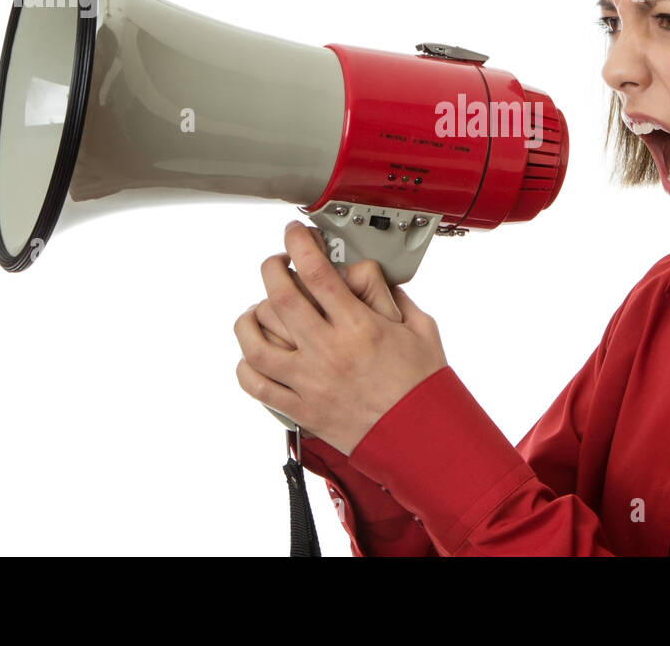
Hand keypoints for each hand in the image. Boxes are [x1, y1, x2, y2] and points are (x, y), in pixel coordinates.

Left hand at [233, 220, 447, 454]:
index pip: (316, 272)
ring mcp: (309, 382)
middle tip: (278, 262)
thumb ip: (393, 296)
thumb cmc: (423, 385)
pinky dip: (246, 365)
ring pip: (255, 342)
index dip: (299, 243)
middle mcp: (328, 352)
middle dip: (272, 268)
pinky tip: (254, 352)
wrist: (421, 437)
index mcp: (359, 328)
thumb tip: (367, 275)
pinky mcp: (301, 409)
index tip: (295, 233)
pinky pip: (257, 386)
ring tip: (258, 307)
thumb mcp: (420, 327)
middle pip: (279, 298)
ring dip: (249, 317)